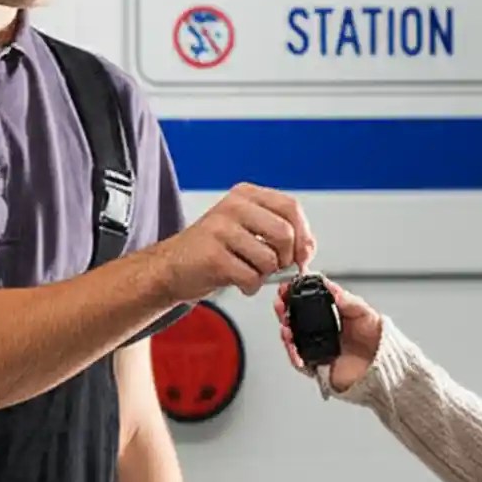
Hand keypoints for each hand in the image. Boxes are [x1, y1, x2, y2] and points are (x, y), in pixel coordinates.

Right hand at [158, 182, 315, 299]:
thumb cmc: (215, 249)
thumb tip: (308, 249)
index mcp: (245, 194)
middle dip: (286, 259)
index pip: (290, 207)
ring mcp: (221, 229)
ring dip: (265, 274)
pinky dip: (250, 286)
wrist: (172, 266)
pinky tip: (238, 281)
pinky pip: (251, 277)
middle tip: (274, 267)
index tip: (302, 254)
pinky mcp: (213, 255)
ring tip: (249, 271)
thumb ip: (281, 233)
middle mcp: (233, 206)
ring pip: (269, 258)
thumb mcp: (249, 230)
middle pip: (284, 233)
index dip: (303, 235)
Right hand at [274, 276, 381, 393]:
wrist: (385, 368)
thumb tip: (331, 286)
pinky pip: (301, 361)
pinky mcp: (318, 366)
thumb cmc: (378, 341)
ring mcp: (318, 348)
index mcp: (332, 316)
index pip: (307, 302)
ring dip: (285, 331)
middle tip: (280, 302)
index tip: (288, 286)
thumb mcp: (364, 312)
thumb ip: (347, 300)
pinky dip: (294, 354)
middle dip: (284, 310)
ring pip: (293, 339)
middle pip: (295, 319)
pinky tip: (292, 346)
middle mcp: (322, 332)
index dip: (295, 294)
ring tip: (285, 325)